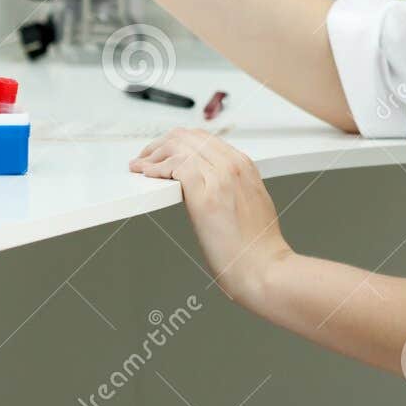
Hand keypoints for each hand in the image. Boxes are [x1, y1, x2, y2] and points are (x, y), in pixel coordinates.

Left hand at [129, 128, 291, 309]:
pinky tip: (148, 174)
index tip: (163, 151)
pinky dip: (156, 168)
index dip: (177, 141)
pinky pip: (175, 167)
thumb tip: (206, 183)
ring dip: (153, 155)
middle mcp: (233, 166)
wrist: (264, 268)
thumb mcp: (251, 202)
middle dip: (160, 144)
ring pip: (178, 148)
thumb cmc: (257, 246)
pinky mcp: (205, 197)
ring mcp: (220, 179)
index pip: (203, 138)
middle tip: (145, 157)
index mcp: (244, 166)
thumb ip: (232, 185)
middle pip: (187, 137)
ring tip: (140, 166)